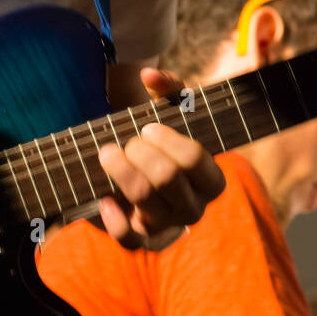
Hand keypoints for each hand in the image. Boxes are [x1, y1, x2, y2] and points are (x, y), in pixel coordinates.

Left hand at [96, 67, 225, 250]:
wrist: (138, 178)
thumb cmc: (161, 145)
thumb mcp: (170, 114)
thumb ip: (169, 89)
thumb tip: (149, 74)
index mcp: (211, 179)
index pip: (195, 159)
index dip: (166, 140)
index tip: (146, 128)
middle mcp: (194, 207)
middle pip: (165, 178)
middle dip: (138, 153)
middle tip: (126, 143)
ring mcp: (168, 226)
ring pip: (143, 200)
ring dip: (119, 170)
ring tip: (107, 154)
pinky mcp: (142, 241)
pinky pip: (129, 239)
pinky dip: (112, 218)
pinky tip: (105, 199)